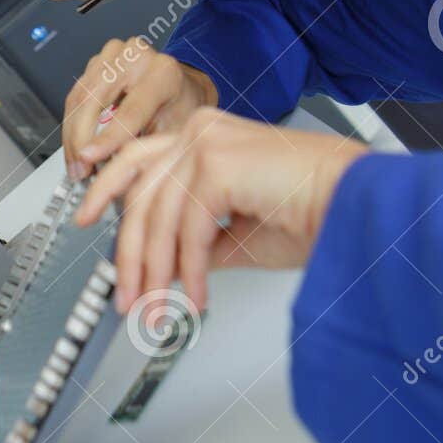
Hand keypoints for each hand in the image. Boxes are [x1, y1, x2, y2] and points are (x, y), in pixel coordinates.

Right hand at [63, 37, 216, 179]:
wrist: (181, 88)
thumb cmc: (180, 110)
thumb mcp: (175, 134)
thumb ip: (149, 151)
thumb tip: (117, 175)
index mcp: (163, 72)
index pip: (130, 110)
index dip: (107, 138)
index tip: (90, 160)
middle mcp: (136, 55)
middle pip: (95, 99)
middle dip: (81, 141)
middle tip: (80, 171)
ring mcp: (114, 54)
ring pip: (79, 98)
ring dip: (72, 136)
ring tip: (75, 165)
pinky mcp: (97, 61)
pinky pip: (75, 95)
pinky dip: (71, 125)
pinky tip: (74, 147)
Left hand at [74, 107, 364, 313]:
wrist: (356, 206)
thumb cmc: (313, 212)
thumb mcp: (237, 232)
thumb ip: (195, 239)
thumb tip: (163, 264)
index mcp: (204, 135)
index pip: (137, 160)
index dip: (106, 192)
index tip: (86, 221)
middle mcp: (201, 131)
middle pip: (140, 194)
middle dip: (129, 254)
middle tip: (127, 297)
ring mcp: (206, 142)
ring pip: (158, 217)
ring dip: (156, 273)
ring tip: (159, 311)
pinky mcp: (217, 162)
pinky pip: (187, 228)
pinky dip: (189, 270)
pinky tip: (198, 296)